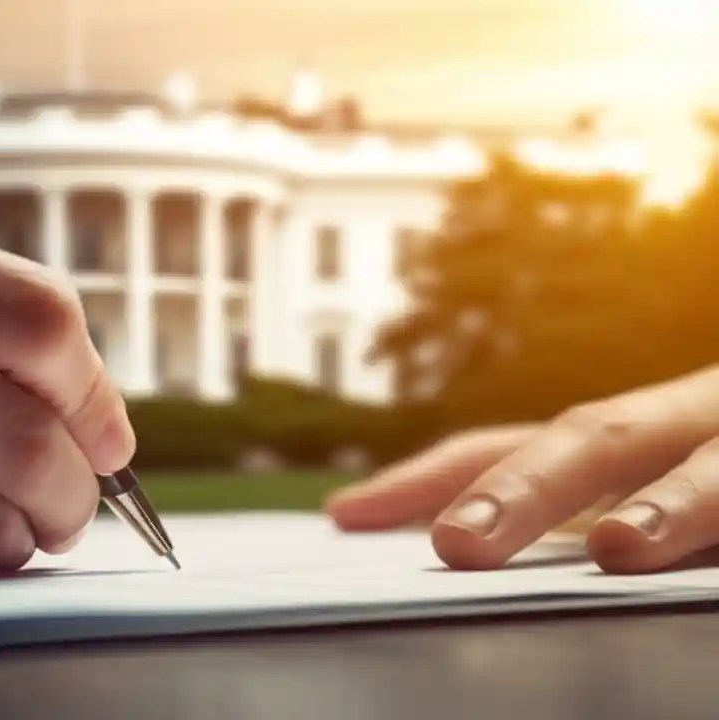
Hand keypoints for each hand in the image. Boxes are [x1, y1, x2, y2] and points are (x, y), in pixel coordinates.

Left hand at [325, 366, 718, 572]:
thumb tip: (419, 525)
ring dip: (675, 505)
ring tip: (621, 550)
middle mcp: (697, 418)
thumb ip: (565, 495)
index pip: (521, 439)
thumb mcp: (653, 461)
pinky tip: (703, 569)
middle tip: (457, 545)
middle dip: (526, 487)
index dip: (436, 470)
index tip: (351, 514)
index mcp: (643, 426)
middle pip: (603, 439)